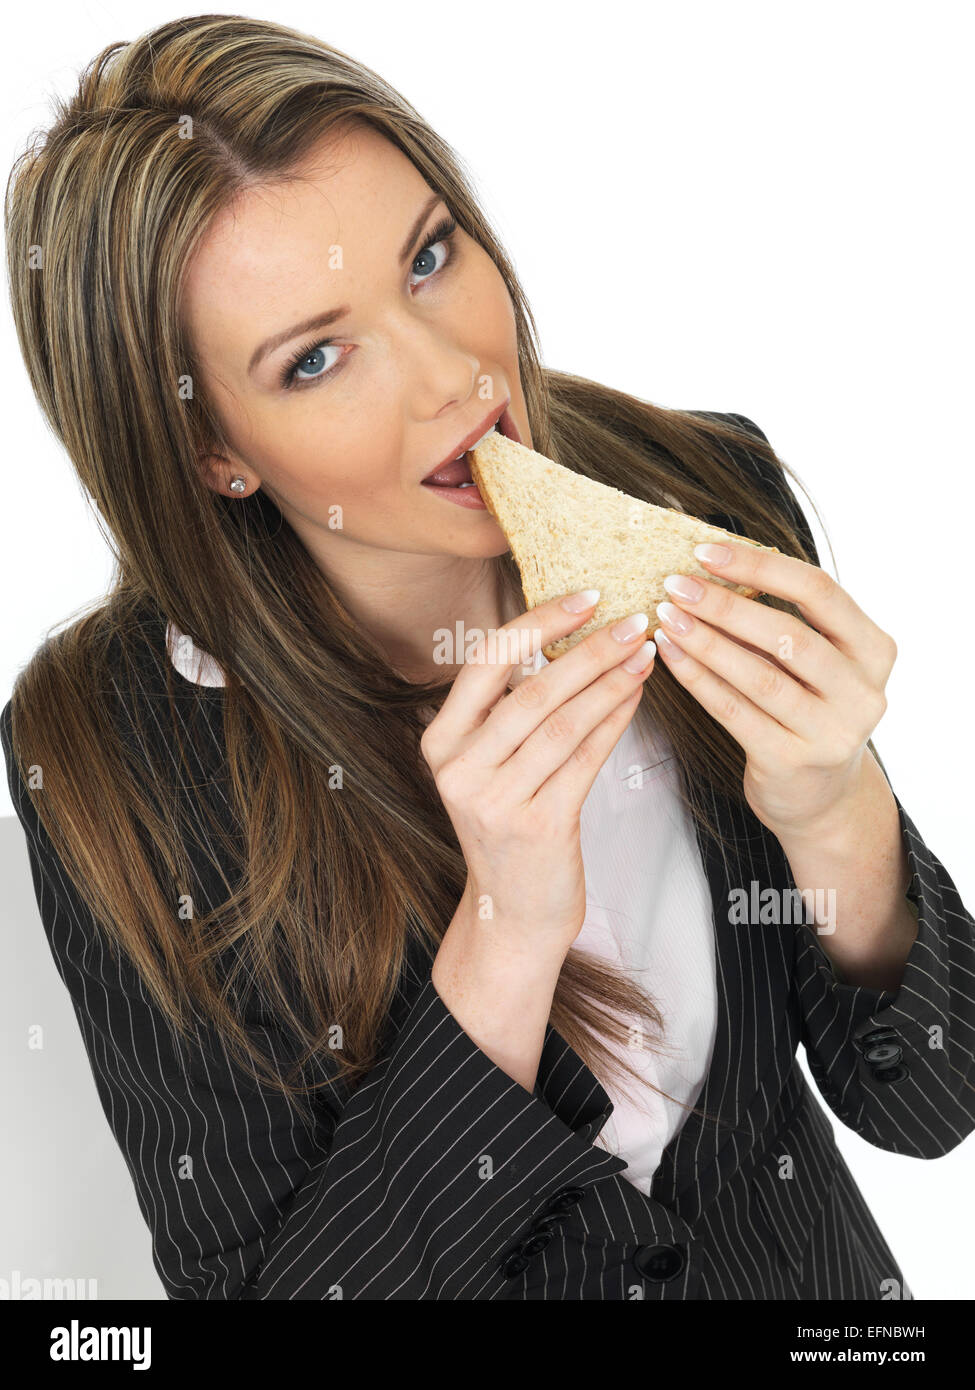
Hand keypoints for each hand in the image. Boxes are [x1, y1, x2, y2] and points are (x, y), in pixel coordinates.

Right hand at [420, 591, 655, 956]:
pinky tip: (637, 697)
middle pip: (532, 690)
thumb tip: (569, 635)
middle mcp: (459, 768)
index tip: (585, 596)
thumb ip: (510, 709)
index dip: (537, 622)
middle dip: (589, 649)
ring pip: (564, 723)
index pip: (485, 661)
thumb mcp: (490, 764)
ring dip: (611, 682)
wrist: (513, 913)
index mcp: (441, 740)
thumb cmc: (511, 824)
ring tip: (646, 653)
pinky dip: (616, 722)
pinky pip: (586, 760)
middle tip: (633, 619)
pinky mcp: (537, 826)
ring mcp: (495, 801)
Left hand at [651, 540, 896, 838]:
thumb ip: (787, 620)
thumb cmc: (809, 710)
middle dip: (725, 605)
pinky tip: (670, 656)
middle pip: (788, 635)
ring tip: (666, 617)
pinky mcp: (792, 762)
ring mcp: (832, 732)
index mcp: (875, 650)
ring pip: (759, 676)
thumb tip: (713, 569)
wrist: (821, 798)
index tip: (706, 552)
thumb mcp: (819, 663)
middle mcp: (863, 692)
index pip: (819, 591)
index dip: (760, 567)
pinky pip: (735, 712)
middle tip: (675, 585)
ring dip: (706, 642)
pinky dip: (698, 679)